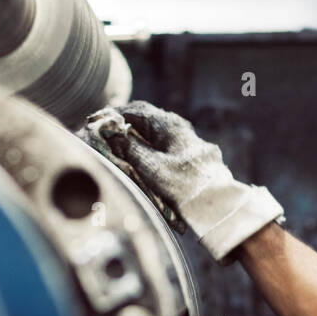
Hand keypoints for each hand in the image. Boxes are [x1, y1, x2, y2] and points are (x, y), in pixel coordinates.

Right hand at [78, 100, 284, 263]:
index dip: (114, 115)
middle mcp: (180, 129)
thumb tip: (113, 133)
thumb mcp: (151, 167)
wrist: (218, 205)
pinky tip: (142, 161)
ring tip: (120, 148)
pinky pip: (165, 148)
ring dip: (137, 139)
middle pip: (146, 121)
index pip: (136, 110)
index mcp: (169, 125)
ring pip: (156, 135)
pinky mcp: (192, 158)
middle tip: (106, 134)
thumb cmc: (184, 185)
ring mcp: (188, 143)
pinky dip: (149, 151)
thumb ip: (130, 148)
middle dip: (124, 126)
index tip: (97, 122)